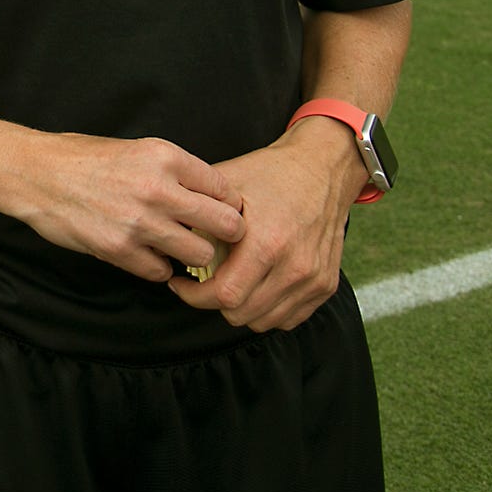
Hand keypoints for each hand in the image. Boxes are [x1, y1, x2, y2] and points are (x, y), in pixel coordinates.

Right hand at [0, 134, 246, 284]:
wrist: (33, 173)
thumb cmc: (81, 158)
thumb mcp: (136, 149)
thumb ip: (174, 172)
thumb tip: (211, 199)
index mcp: (165, 157)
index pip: (226, 190)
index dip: (226, 205)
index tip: (216, 212)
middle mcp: (158, 188)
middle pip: (227, 226)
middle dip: (223, 234)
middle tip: (209, 236)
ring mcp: (139, 222)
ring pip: (200, 255)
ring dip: (190, 255)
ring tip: (174, 246)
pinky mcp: (119, 249)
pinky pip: (162, 272)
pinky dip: (156, 266)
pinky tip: (143, 252)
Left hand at [167, 119, 360, 330]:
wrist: (322, 169)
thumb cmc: (270, 174)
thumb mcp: (227, 184)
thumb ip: (197, 213)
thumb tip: (165, 235)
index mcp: (267, 242)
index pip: (225, 295)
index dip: (194, 296)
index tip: (180, 283)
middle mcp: (295, 267)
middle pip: (242, 314)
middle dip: (212, 302)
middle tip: (200, 284)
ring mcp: (314, 279)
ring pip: (264, 321)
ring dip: (240, 309)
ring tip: (226, 283)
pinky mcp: (325, 285)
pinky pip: (289, 318)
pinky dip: (267, 311)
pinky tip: (253, 287)